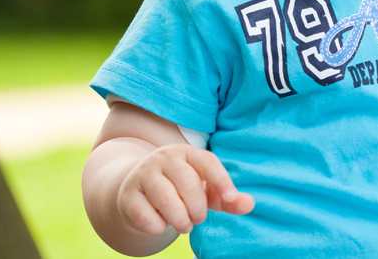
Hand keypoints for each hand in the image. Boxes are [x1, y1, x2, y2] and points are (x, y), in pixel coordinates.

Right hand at [116, 144, 254, 235]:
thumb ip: (227, 198)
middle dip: (197, 208)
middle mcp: (165, 158)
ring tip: (185, 225)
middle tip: (198, 219)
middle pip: (187, 183)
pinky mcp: (128, 194)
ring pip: (165, 198)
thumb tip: (250, 204)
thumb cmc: (180, 189)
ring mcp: (144, 174)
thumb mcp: (205, 191)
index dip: (221, 180)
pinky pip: (145, 214)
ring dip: (180, 219)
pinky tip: (161, 223)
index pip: (207, 162)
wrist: (138, 190)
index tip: (231, 198)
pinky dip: (158, 225)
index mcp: (188, 153)